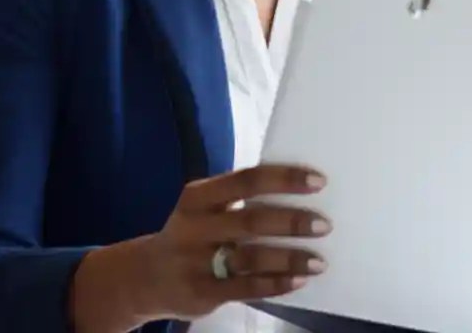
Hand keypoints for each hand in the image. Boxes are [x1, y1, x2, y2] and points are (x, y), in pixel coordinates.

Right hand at [137, 164, 330, 320]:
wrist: (146, 277)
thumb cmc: (194, 234)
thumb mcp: (205, 209)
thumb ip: (240, 199)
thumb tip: (301, 193)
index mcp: (198, 197)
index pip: (246, 180)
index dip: (284, 179)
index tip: (319, 181)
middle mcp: (194, 226)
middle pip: (250, 220)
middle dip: (291, 221)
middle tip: (324, 225)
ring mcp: (195, 262)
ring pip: (249, 258)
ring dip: (288, 258)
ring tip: (318, 261)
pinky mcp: (201, 292)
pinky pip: (245, 288)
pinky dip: (275, 284)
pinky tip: (298, 281)